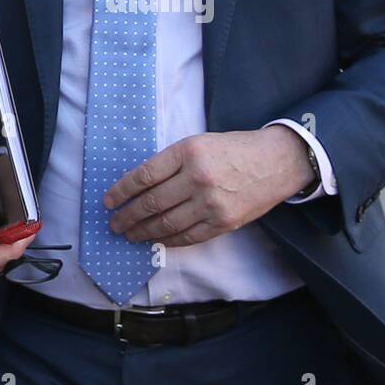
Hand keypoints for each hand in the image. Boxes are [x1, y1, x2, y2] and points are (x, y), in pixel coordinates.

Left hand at [102, 127, 315, 248]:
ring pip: (167, 224)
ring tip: (130, 234)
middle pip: (152, 203)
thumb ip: (171, 163)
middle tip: (115, 223)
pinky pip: (188, 236)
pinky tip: (157, 240)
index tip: (109, 201)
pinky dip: (168, 240)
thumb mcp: (199, 143)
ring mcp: (211, 203)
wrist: (276, 162)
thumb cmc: (234, 149)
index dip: (122, 191)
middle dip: (128, 216)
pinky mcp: (223, 222)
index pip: (144, 176)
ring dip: (143, 232)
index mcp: (188, 152)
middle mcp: (198, 177)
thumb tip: (139, 187)